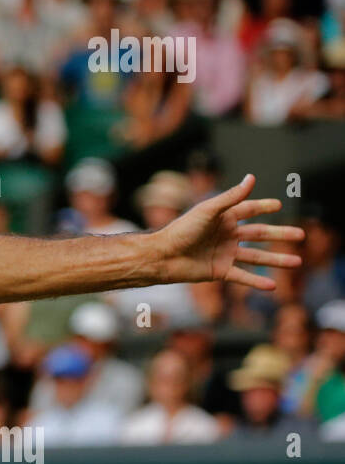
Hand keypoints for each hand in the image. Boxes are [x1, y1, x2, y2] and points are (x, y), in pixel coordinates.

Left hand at [151, 174, 302, 289]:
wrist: (163, 256)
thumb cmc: (182, 230)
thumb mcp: (209, 210)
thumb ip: (231, 197)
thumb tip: (251, 178)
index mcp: (223, 218)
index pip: (248, 210)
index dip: (263, 206)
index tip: (278, 205)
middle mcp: (226, 235)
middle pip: (259, 234)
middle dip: (280, 234)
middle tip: (301, 234)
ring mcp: (224, 254)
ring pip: (256, 257)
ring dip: (276, 260)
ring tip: (297, 262)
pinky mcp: (219, 271)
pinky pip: (242, 277)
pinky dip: (257, 282)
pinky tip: (273, 285)